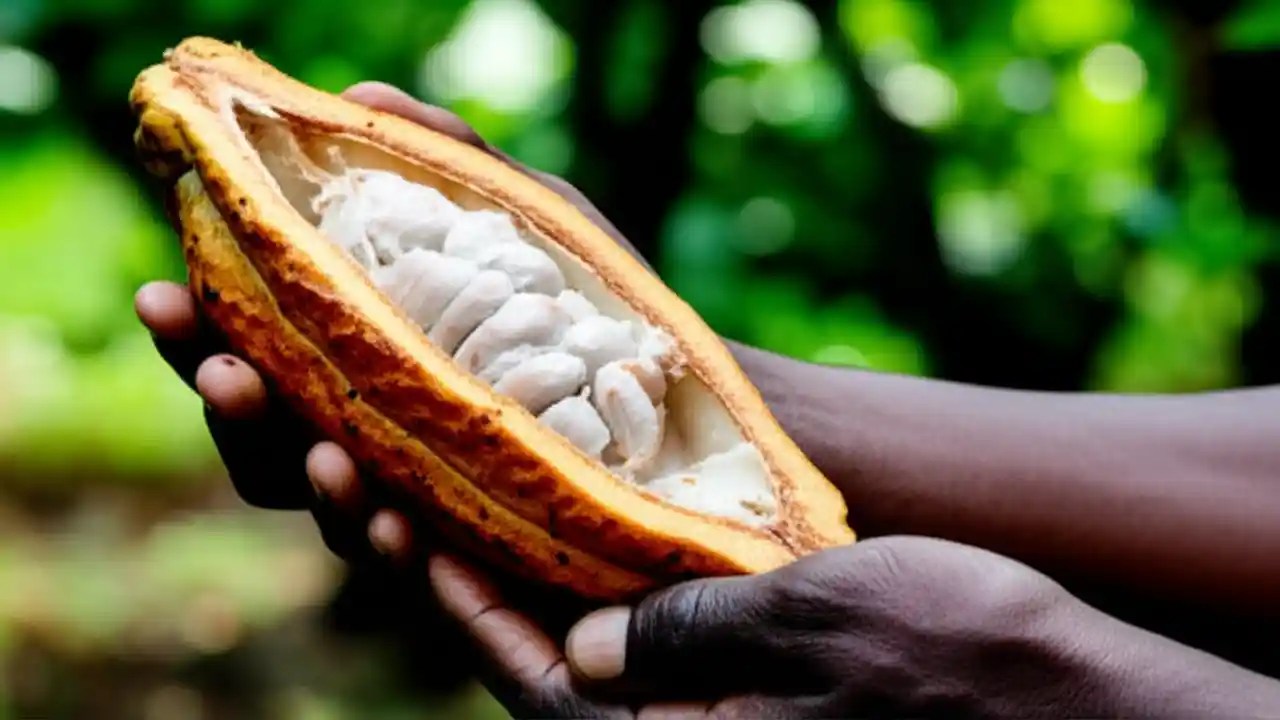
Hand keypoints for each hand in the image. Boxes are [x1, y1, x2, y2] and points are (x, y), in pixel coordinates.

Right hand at [134, 81, 641, 561]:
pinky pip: (417, 571)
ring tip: (325, 456)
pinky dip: (396, 545)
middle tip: (225, 371)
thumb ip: (446, 165)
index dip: (198, 334)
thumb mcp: (527, 220)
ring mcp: (420, 502)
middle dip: (234, 410)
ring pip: (331, 512)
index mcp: (362, 366)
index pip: (256, 357)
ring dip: (310, 485)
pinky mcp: (475, 561)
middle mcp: (375, 438)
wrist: (679, 397)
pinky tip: (397, 524)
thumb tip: (356, 96)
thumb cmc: (590, 306)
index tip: (161, 292)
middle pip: (268, 445)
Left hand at [430, 535, 1117, 718]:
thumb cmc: (961, 651)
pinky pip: (649, 641)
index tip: (401, 522)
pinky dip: (601, 581)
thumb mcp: (820, 621)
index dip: (459, 596)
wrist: (1079, 698)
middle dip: (469, 575)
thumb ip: (691, 636)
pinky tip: (581, 517)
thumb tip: (577, 648)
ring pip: (591, 652)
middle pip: (542, 667)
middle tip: (399, 488)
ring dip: (526, 570)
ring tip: (469, 486)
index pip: (533, 680)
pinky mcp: (754, 691)